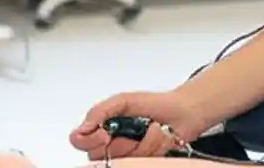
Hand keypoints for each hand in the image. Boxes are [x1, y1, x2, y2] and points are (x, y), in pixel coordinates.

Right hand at [70, 90, 210, 160]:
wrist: (184, 113)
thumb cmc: (156, 104)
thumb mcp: (124, 101)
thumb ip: (100, 112)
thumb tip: (83, 127)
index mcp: (103, 126)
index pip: (79, 140)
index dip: (89, 140)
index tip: (104, 134)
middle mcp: (111, 143)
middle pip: (98, 155)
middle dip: (120, 142)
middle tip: (133, 130)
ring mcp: (127, 155)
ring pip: (120, 160)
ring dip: (140, 144)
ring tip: (151, 129)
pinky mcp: (142, 161)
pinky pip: (139, 162)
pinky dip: (150, 149)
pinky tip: (157, 139)